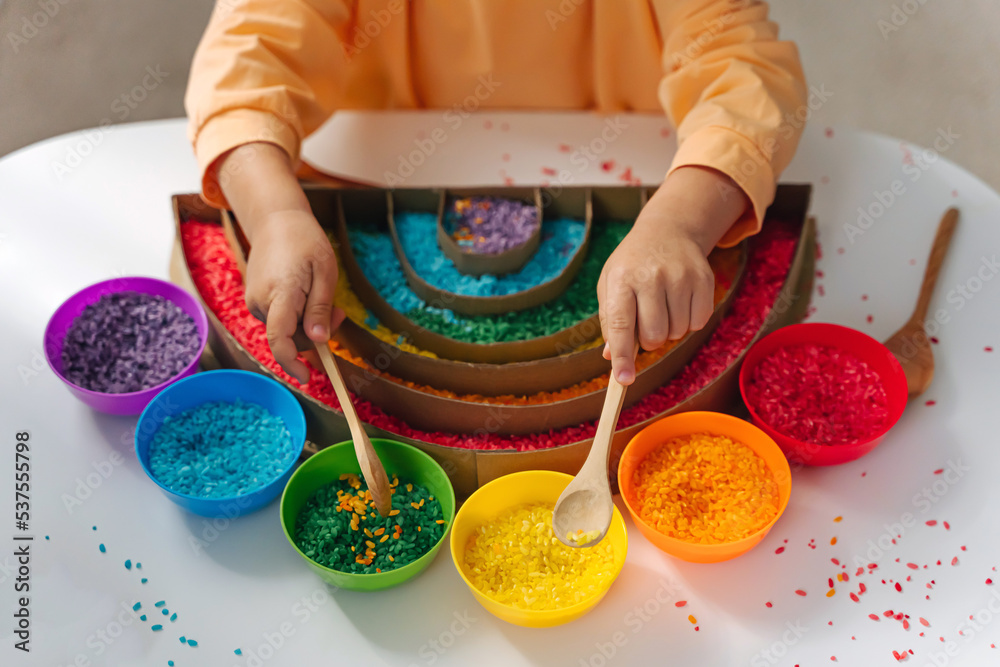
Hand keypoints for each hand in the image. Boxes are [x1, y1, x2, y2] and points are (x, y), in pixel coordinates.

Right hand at [217, 142, 343, 383]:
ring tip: (322, 294)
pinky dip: (296, 315)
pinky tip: (306, 293)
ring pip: (285, 329)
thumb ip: (320, 308)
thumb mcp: (325, 271)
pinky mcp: (255, 299)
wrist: (275, 220)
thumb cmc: (305, 241)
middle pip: (290, 337)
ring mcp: (255, 301)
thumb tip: (319, 341)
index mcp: (281, 293)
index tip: (306, 377)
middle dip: (316, 333)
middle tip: (339, 313)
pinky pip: (279, 318)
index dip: (292, 362)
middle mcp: (261, 301)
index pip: (280, 338)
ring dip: (307, 322)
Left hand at [597, 166, 749, 384]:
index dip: (622, 355)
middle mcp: (651, 276)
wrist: (667, 230)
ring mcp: (681, 276)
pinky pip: (699, 323)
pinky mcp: (704, 279)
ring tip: (662, 305)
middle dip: (649, 340)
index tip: (623, 379)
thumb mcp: (611, 285)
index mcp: (621, 278)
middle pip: (654, 336)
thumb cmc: (632, 265)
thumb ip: (611, 321)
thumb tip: (611, 356)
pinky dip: (689, 322)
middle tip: (646, 323)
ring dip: (669, 329)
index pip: (621, 324)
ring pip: (677, 332)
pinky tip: (680, 302)